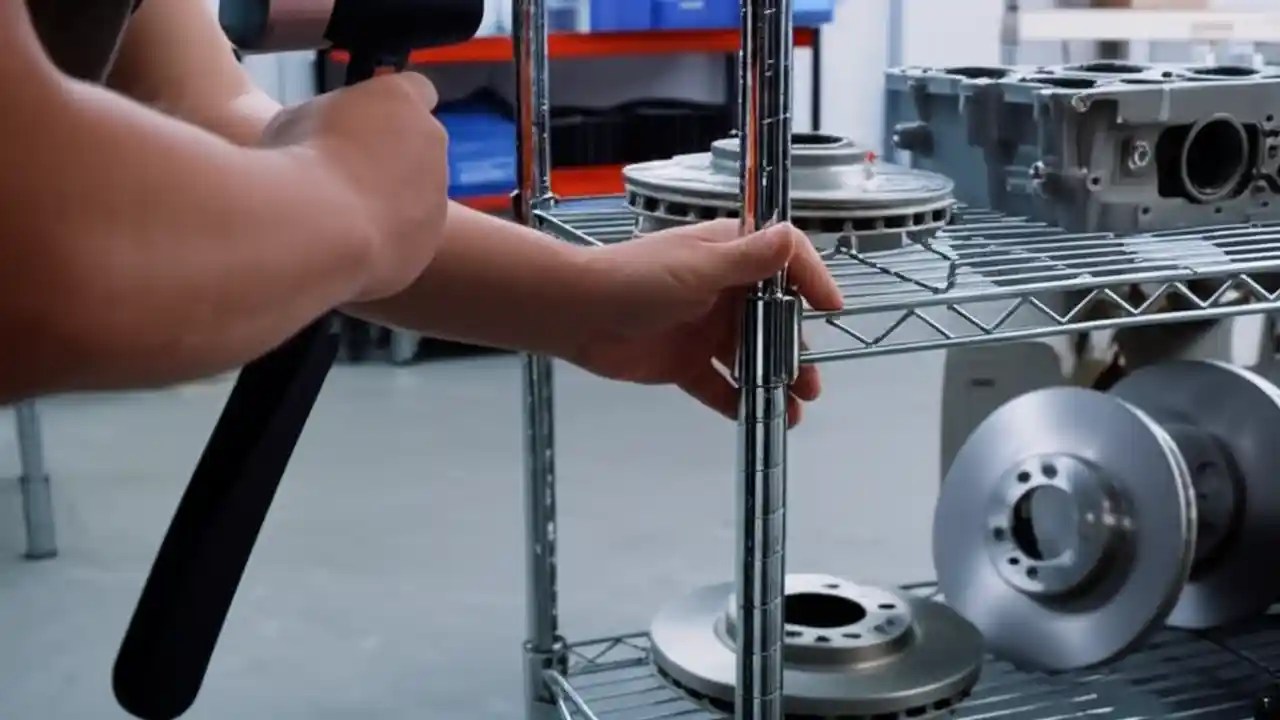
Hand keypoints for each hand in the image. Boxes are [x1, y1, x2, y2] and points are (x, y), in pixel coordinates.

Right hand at [260, 71, 449, 301]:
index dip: (391, 108)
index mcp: (405, 103)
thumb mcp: (300, 116)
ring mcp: (435, 203)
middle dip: (389, 162)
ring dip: (390, 206)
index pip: (417, 90)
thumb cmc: (303, 156)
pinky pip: (405, 244)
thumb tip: (329, 134)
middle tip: (343, 178)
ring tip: (342, 221)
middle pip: (418, 152)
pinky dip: (384, 246)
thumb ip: (330, 119)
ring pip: (417, 202)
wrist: (319, 225)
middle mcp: (434, 148)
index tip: (364, 124)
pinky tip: (348, 251)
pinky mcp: (424, 249)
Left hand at [571, 220, 843, 425]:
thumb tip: (789, 236)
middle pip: (773, 318)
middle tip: (809, 378)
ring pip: (751, 356)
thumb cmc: (633, 279)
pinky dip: (738, 400)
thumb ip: (747, 258)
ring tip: (791, 407)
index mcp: (727, 256)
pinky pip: (720, 385)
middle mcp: (722, 291)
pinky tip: (756, 416)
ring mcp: (704, 328)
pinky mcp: (685, 362)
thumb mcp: (699, 266)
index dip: (811, 280)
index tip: (830, 307)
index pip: (783, 261)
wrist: (577, 315)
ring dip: (773, 380)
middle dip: (795, 348)